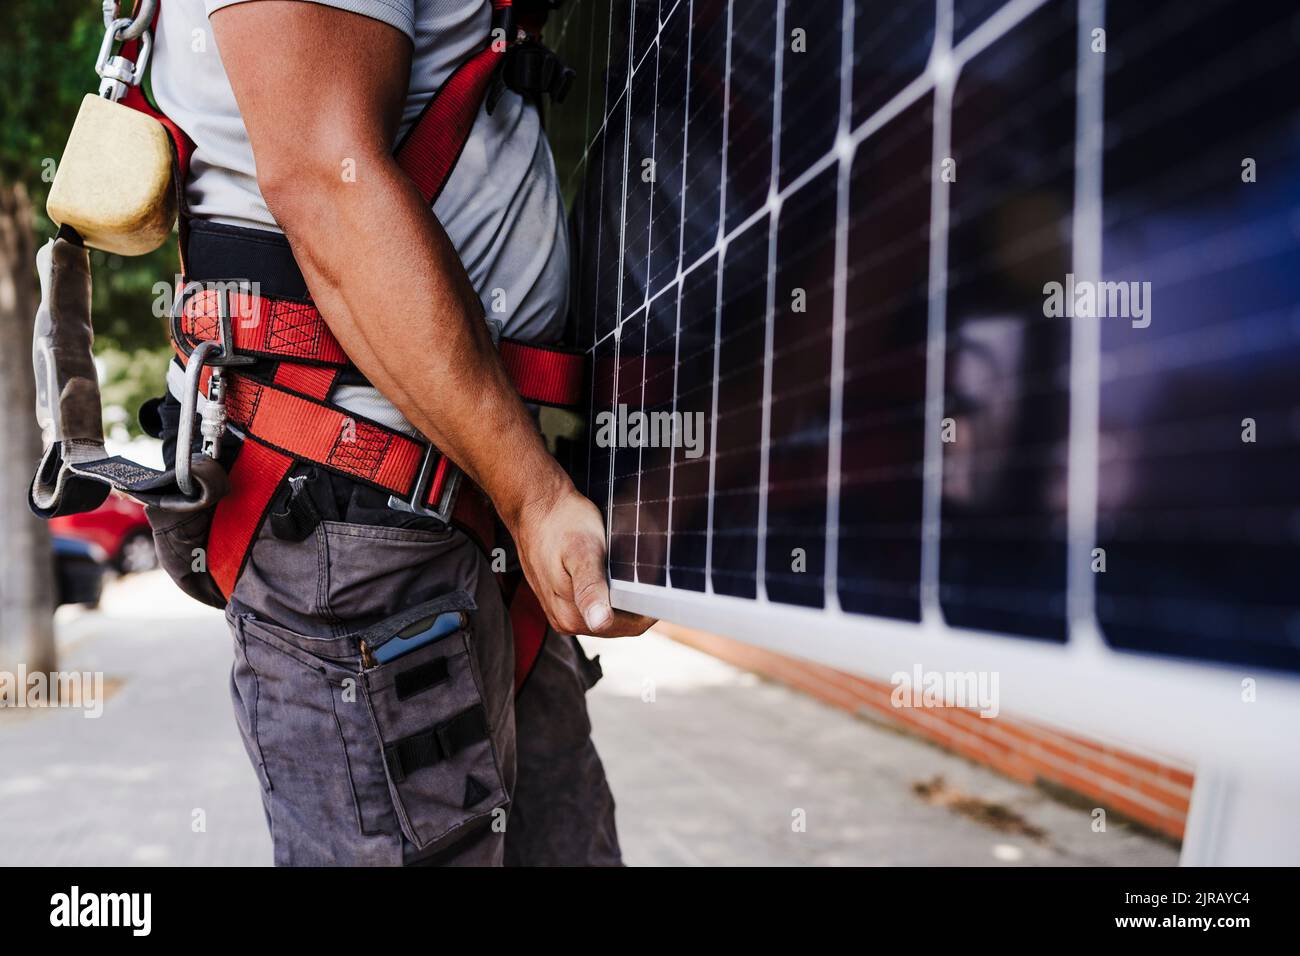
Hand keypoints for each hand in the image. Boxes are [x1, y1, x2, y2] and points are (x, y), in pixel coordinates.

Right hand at [506, 477, 656, 637]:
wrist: (535, 506)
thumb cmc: (560, 522)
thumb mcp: (581, 551)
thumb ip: (590, 588)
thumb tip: (599, 621)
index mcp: (571, 616)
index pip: (630, 626)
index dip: (649, 606)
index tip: (658, 583)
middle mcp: (564, 620)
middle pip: (620, 623)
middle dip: (636, 600)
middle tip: (645, 570)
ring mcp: (562, 611)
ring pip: (609, 613)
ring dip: (623, 596)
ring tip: (628, 569)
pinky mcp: (562, 599)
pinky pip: (596, 603)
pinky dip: (609, 590)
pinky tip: (610, 570)